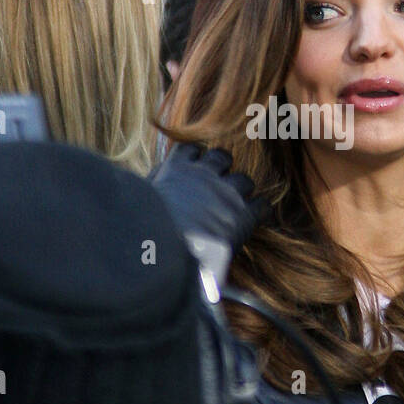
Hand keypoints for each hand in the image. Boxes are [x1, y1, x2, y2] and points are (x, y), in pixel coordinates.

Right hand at [151, 143, 269, 254]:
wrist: (166, 254)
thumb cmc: (145, 231)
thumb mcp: (141, 199)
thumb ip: (154, 182)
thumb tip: (161, 174)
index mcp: (177, 170)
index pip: (190, 148)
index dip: (194, 158)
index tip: (194, 168)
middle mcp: (204, 176)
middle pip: (222, 157)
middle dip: (222, 168)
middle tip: (217, 185)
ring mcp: (227, 195)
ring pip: (244, 180)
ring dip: (240, 191)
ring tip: (232, 206)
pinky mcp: (245, 216)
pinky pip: (262, 205)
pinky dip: (259, 211)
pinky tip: (251, 219)